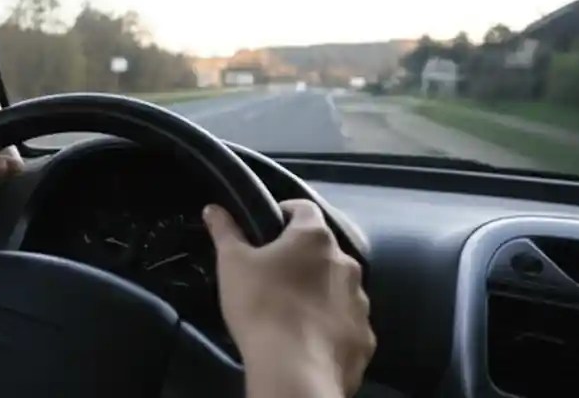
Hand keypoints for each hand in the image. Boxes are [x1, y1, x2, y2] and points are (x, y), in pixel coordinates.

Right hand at [204, 200, 374, 397]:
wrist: (294, 370)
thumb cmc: (260, 305)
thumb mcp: (232, 264)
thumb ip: (224, 231)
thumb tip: (214, 209)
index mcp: (315, 238)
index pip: (304, 208)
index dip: (285, 213)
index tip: (268, 227)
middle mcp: (346, 262)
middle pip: (323, 250)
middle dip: (303, 257)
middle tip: (275, 275)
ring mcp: (360, 301)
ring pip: (339, 286)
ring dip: (321, 291)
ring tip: (293, 310)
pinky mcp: (365, 335)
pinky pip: (347, 321)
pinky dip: (332, 324)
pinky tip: (311, 337)